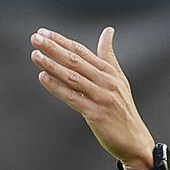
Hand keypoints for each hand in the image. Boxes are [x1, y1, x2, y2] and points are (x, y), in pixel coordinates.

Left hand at [30, 26, 155, 169]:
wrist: (134, 139)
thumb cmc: (123, 108)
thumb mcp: (118, 79)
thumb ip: (108, 56)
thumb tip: (108, 31)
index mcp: (109, 71)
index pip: (81, 51)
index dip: (61, 41)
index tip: (43, 32)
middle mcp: (106, 81)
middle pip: (75, 61)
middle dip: (53, 48)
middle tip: (35, 39)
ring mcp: (101, 97)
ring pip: (72, 77)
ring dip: (52, 65)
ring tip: (36, 55)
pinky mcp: (96, 114)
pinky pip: (73, 98)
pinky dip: (57, 87)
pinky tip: (43, 78)